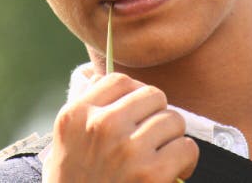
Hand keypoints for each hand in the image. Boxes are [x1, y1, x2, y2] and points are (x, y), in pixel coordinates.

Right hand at [43, 73, 197, 182]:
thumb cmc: (73, 181)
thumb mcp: (65, 139)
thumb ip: (85, 107)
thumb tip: (105, 79)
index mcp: (77, 114)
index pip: (120, 80)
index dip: (134, 95)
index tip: (136, 113)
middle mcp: (102, 125)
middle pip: (152, 94)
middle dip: (156, 114)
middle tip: (150, 135)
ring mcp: (128, 148)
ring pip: (173, 119)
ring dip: (172, 138)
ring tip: (160, 154)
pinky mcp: (152, 173)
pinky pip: (186, 147)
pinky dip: (184, 160)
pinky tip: (171, 170)